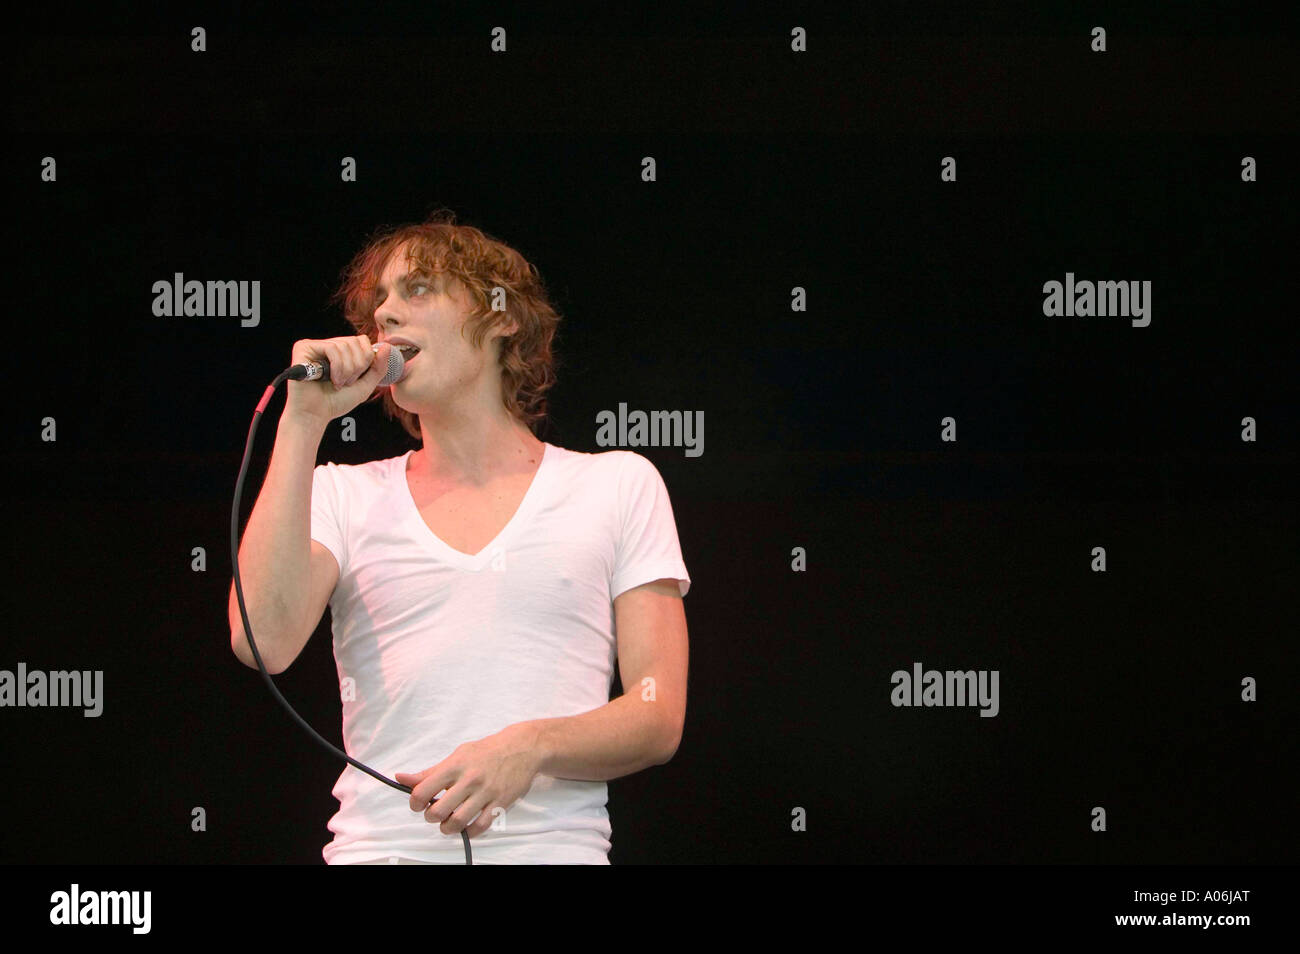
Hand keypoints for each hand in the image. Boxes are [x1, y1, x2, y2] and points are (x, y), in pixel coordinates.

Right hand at [284, 335, 395, 426]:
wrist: (314, 415)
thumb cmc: (336, 402)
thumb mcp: (364, 385)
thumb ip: (378, 367)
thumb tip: (388, 346)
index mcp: (339, 352)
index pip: (361, 341)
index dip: (366, 359)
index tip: (358, 378)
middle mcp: (326, 345)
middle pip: (354, 341)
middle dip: (357, 366)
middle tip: (348, 383)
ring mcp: (314, 346)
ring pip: (344, 345)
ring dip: (347, 369)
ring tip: (339, 383)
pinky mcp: (303, 348)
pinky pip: (332, 348)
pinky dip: (337, 367)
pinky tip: (332, 380)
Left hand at [396, 723, 542, 837]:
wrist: (522, 747)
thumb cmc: (486, 751)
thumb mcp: (457, 755)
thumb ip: (430, 771)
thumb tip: (402, 778)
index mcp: (455, 766)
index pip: (423, 790)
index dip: (415, 803)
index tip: (419, 804)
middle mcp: (469, 780)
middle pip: (438, 811)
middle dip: (431, 817)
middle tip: (435, 813)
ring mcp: (486, 793)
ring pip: (457, 822)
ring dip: (447, 828)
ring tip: (448, 823)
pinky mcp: (500, 803)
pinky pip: (480, 826)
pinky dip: (469, 832)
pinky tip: (466, 826)